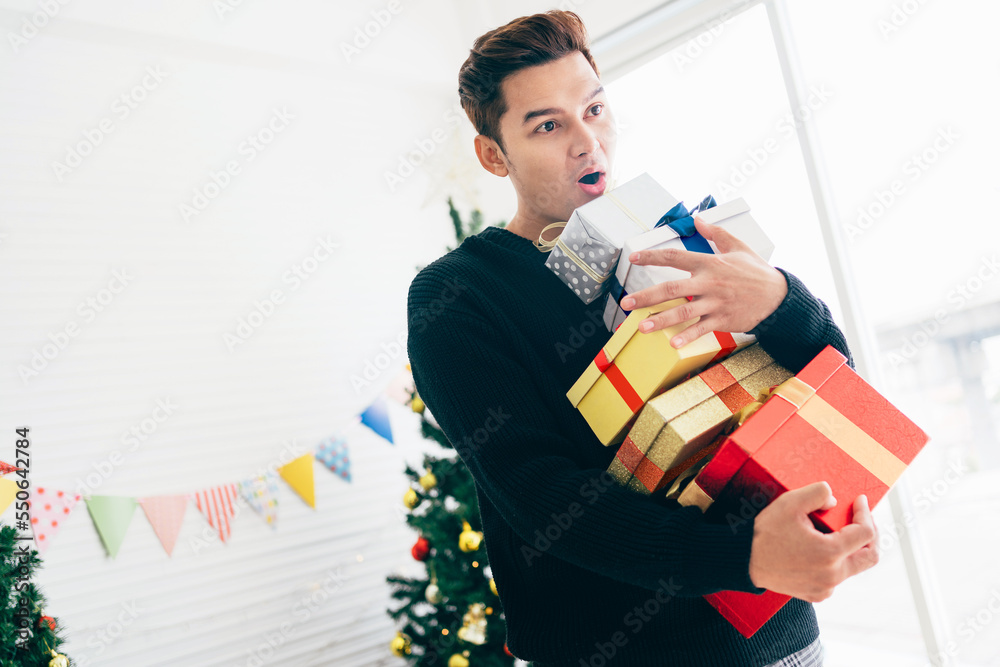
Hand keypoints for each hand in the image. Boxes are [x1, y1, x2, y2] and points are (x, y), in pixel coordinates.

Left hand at [618, 216, 786, 347]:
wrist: (778, 296)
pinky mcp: (722, 320)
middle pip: (672, 289)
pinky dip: (686, 336)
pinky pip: (701, 330)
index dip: (652, 257)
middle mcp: (709, 283)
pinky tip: (671, 342)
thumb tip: (698, 218)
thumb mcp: (738, 246)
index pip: (675, 257)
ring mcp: (715, 304)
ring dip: (660, 320)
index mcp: (710, 263)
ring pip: (683, 312)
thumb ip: (715, 233)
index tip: (634, 258)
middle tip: (627, 302)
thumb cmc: (756, 271)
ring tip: (641, 327)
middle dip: (647, 296)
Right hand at [748, 482, 879, 602]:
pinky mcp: (817, 594)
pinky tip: (821, 550)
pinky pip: (837, 578)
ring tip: (837, 532)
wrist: (745, 560)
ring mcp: (825, 587)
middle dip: (871, 535)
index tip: (858, 501)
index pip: (866, 533)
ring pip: (853, 568)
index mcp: (830, 552)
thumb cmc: (766, 532)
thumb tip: (835, 501)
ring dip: (851, 548)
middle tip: (861, 519)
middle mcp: (832, 575)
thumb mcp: (790, 503)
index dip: (865, 512)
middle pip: (870, 557)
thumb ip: (818, 493)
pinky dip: (836, 563)